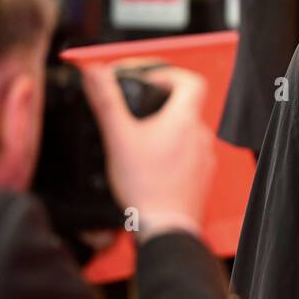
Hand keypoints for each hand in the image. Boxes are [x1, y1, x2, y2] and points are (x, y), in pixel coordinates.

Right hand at [81, 63, 215, 235]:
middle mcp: (200, 136)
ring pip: (187, 131)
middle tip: (137, 110)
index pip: (191, 81)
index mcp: (184, 120)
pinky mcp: (202, 176)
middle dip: (162, 104)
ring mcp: (204, 157)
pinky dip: (173, 152)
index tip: (151, 81)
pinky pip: (189, 154)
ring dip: (167, 129)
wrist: (166, 226)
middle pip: (187, 106)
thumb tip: (94, 72)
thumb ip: (106, 101)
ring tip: (140, 139)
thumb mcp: (118, 137)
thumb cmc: (145, 186)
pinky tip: (153, 163)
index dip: (171, 75)